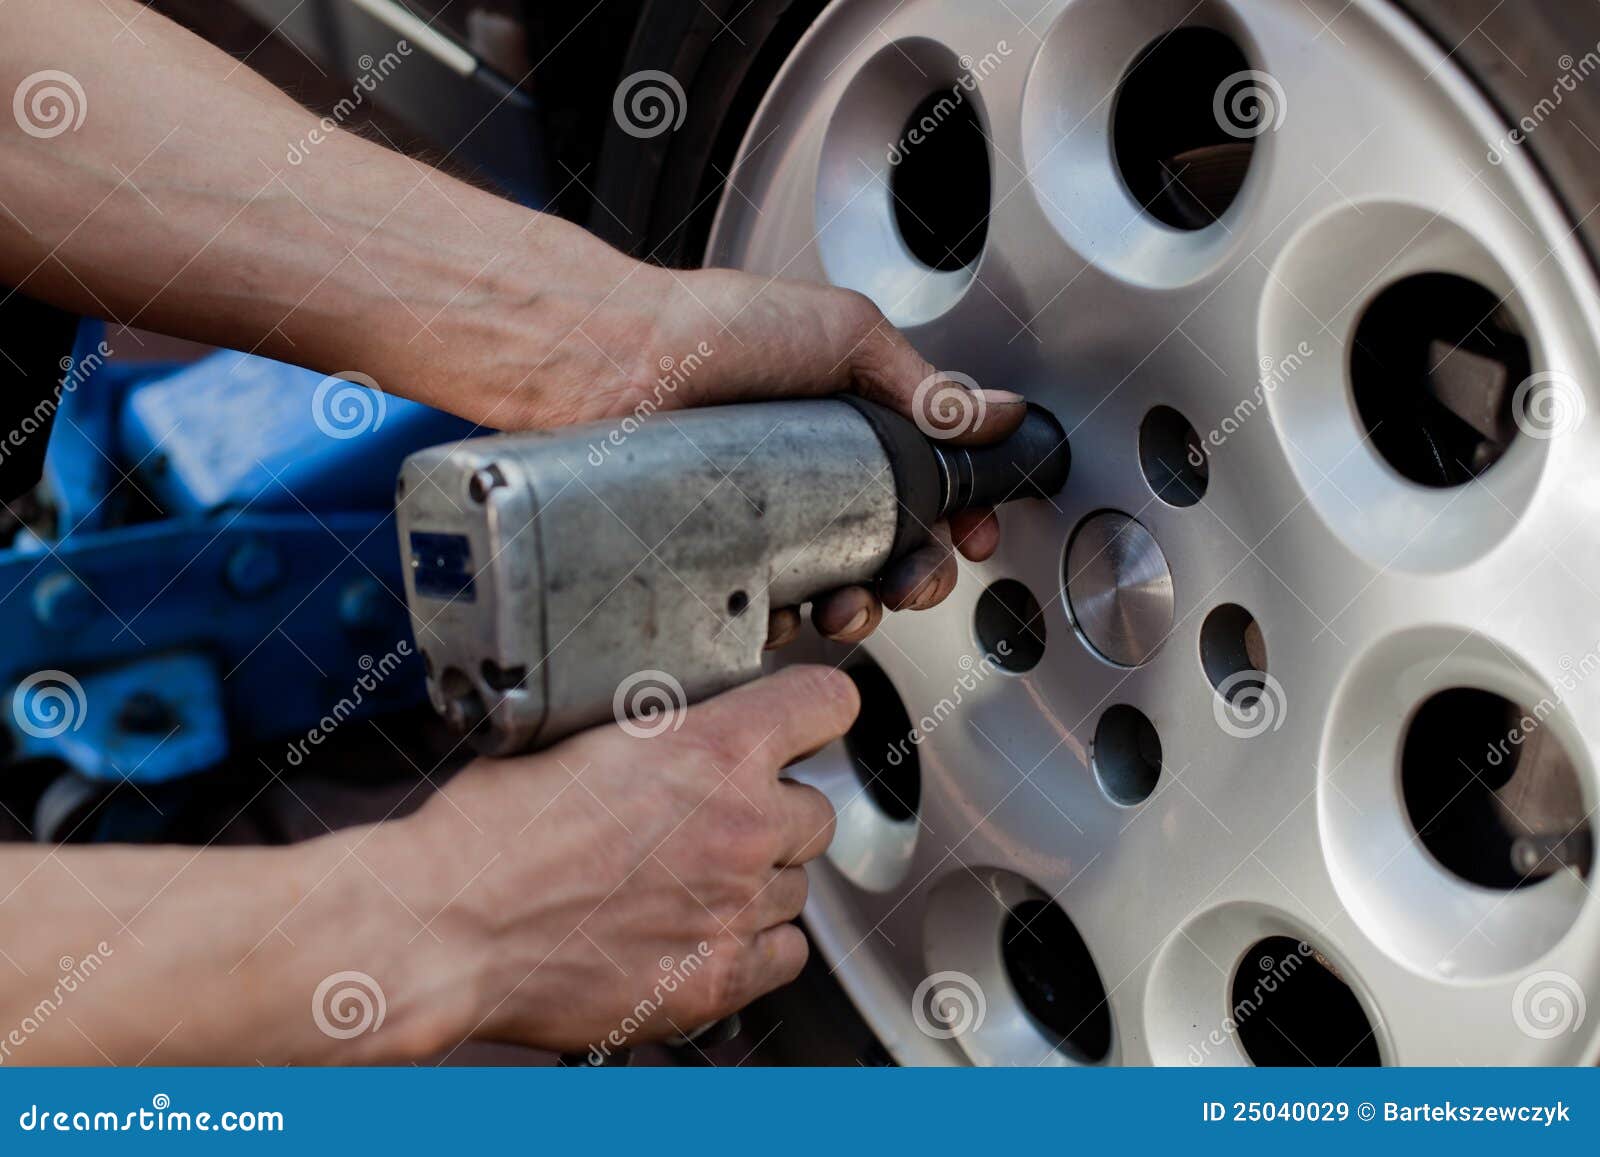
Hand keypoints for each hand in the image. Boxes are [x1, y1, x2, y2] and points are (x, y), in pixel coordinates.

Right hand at [388, 666, 850, 1054]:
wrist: (450, 927)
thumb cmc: (491, 832)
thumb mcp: (580, 735)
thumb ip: (661, 734)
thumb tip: (686, 730)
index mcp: (711, 749)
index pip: (827, 704)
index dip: (813, 711)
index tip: (803, 722)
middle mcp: (740, 826)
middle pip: (815, 811)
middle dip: (771, 814)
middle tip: (711, 824)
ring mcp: (734, 908)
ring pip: (798, 888)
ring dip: (758, 882)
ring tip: (687, 885)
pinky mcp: (717, 979)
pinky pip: (785, 955)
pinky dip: (755, 946)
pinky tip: (701, 934)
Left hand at [662, 271, 1027, 648]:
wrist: (614, 364)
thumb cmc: (715, 331)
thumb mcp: (845, 336)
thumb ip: (924, 386)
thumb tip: (993, 412)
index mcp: (853, 427)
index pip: (929, 486)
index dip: (961, 516)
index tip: (976, 532)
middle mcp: (813, 478)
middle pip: (892, 551)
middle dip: (918, 576)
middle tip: (915, 578)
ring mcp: (763, 522)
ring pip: (833, 592)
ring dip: (858, 611)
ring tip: (850, 603)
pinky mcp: (714, 560)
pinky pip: (758, 614)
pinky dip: (777, 625)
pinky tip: (777, 611)